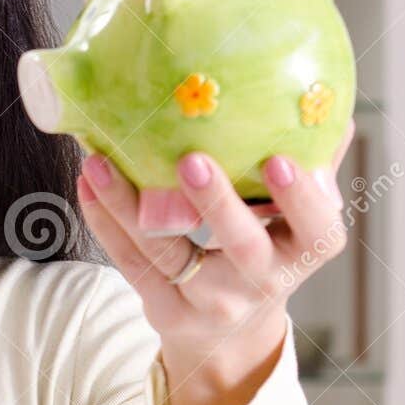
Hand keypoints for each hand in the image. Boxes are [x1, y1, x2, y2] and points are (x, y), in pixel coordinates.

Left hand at [69, 0, 355, 404]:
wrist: (227, 334)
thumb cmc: (264, 244)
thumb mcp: (291, 211)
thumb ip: (303, 146)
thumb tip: (318, 70)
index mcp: (304, 249)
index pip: (317, 230)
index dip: (302, 200)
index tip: (283, 160)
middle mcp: (262, 281)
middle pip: (243, 248)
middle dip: (219, 205)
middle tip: (192, 158)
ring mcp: (209, 302)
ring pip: (168, 257)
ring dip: (131, 209)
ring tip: (99, 161)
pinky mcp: (163, 311)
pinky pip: (129, 264)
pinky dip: (105, 222)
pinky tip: (86, 180)